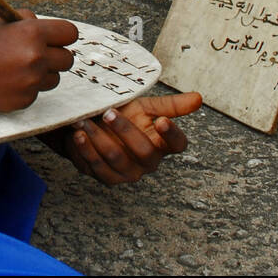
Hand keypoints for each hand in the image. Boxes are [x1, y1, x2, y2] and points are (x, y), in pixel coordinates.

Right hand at [0, 11, 78, 112]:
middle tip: (39, 53)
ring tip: (19, 67)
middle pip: (67, 59)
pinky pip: (37, 92)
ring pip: (54, 78)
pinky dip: (28, 87)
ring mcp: (31, 82)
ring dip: (44, 73)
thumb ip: (25, 19)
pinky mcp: (23, 101)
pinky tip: (7, 80)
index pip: (70, 33)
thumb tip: (42, 24)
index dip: (62, 34)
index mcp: (32, 33)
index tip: (55, 37)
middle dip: (56, 55)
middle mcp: (36, 58)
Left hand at [64, 91, 202, 184]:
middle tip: (108, 113)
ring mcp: (128, 174)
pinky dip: (85, 150)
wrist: (94, 124)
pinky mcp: (107, 179)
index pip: (177, 145)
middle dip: (124, 131)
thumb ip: (171, 105)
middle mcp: (149, 162)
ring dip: (99, 139)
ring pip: (116, 160)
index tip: (162, 121)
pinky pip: (97, 167)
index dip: (172, 135)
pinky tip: (77, 136)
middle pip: (144, 152)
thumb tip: (199, 98)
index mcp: (162, 144)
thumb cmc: (125, 114)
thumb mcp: (146, 106)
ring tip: (84, 122)